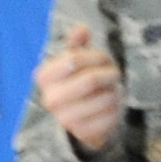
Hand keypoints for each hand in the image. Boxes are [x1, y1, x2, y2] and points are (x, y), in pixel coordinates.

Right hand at [37, 23, 124, 153]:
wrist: (79, 121)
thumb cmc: (76, 84)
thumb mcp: (73, 61)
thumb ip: (76, 44)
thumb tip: (81, 28)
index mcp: (44, 77)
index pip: (74, 59)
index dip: (96, 56)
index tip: (104, 59)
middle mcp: (50, 99)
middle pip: (90, 80)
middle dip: (108, 74)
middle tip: (115, 73)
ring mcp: (66, 119)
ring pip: (104, 98)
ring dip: (114, 91)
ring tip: (113, 89)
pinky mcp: (83, 133)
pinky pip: (110, 116)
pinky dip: (116, 108)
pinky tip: (111, 106)